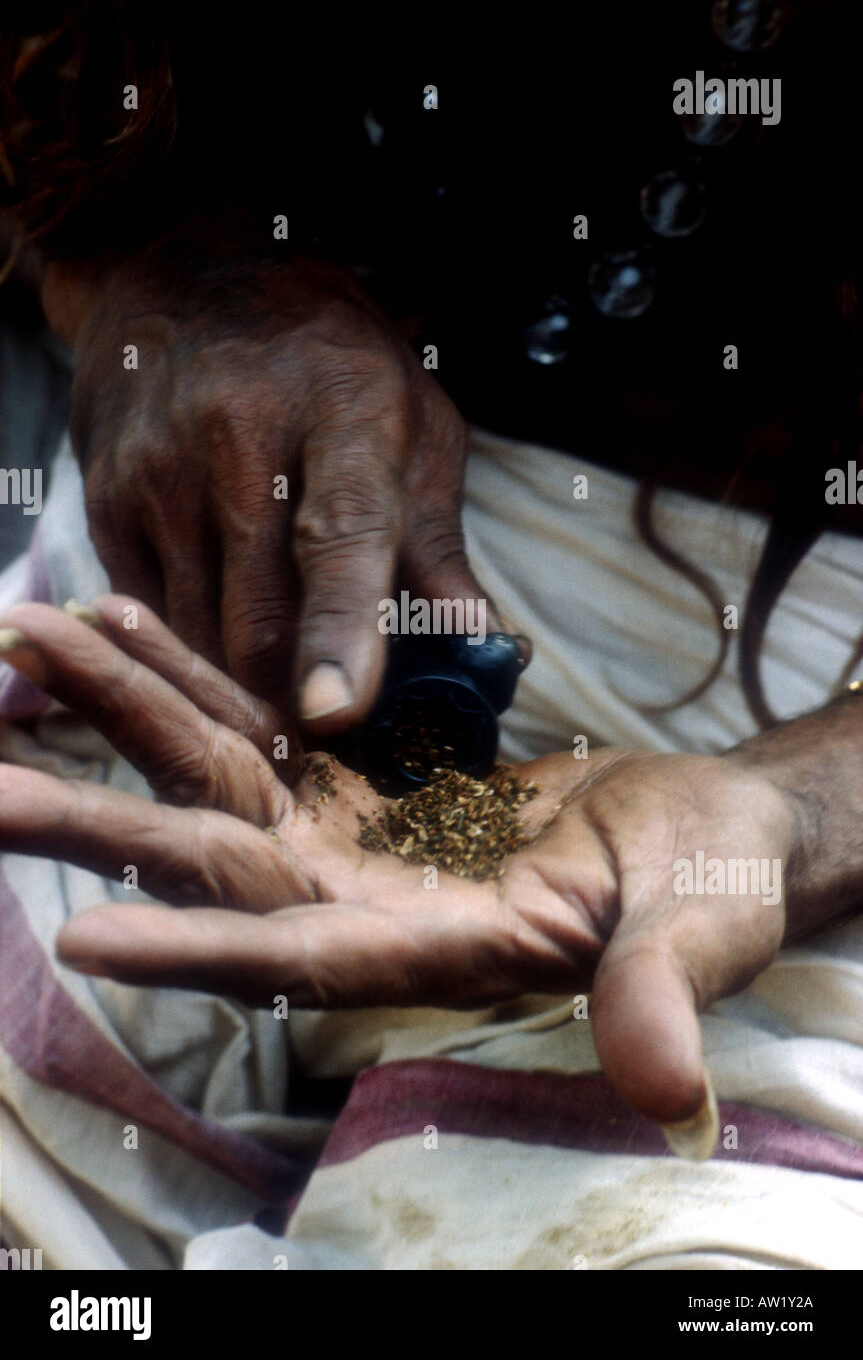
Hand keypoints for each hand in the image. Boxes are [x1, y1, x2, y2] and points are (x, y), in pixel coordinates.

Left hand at [0, 598, 798, 1144]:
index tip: (83, 936)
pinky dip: (190, 675)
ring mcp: (344, 841)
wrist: (703, 832)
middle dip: (95, 822)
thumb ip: (658, 994)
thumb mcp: (697, 933)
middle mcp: (358, 902)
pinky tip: (126, 624)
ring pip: (211, 774)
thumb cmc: (710, 886)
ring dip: (123, 711)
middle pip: (209, 862)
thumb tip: (664, 1087)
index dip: (196, 953)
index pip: (296, 959)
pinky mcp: (353, 788)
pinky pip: (252, 725)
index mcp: (430, 950)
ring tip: (35, 639)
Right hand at [42, 231, 503, 750]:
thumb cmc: (328, 362)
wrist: (188, 281)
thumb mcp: (412, 422)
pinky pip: (154, 618)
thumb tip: (481, 645)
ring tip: (286, 686)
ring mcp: (159, 472)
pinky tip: (228, 624)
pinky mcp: (107, 502)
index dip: (341, 628)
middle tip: (340, 738)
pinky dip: (196, 648)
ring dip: (248, 687)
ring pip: (202, 639)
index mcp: (342, 411)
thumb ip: (438, 541)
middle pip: (261, 619)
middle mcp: (237, 440)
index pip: (342, 533)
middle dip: (300, 702)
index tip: (337, 711)